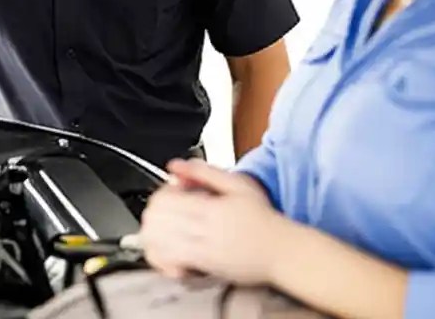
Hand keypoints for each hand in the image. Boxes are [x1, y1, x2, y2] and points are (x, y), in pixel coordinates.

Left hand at [138, 158, 287, 285]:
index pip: (166, 199)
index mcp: (210, 206)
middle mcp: (204, 229)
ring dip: (152, 234)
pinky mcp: (204, 268)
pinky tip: (167, 251)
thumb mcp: (237, 184)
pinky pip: (172, 262)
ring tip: (162, 229)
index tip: (171, 193)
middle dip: (153, 213)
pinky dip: (162, 256)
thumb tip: (176, 166)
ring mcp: (203, 250)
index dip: (161, 194)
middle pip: (157, 220)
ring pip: (159, 242)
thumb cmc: (262, 218)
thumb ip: (204, 171)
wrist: (281, 251)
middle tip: (164, 211)